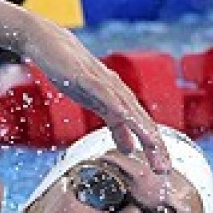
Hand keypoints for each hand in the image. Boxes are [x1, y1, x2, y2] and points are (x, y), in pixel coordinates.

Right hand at [27, 21, 171, 173]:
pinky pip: (105, 93)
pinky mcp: (87, 76)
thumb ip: (115, 125)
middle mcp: (118, 92)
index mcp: (120, 101)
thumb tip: (131, 149)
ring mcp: (104, 83)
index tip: (162, 170)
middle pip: (141, 121)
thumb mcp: (95, 105)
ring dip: (142, 128)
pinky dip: (118, 106)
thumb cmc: (72, 73)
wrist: (49, 42)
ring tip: (154, 148)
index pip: (142, 129)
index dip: (154, 149)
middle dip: (154, 145)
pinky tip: (127, 118)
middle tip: (163, 169)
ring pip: (128, 109)